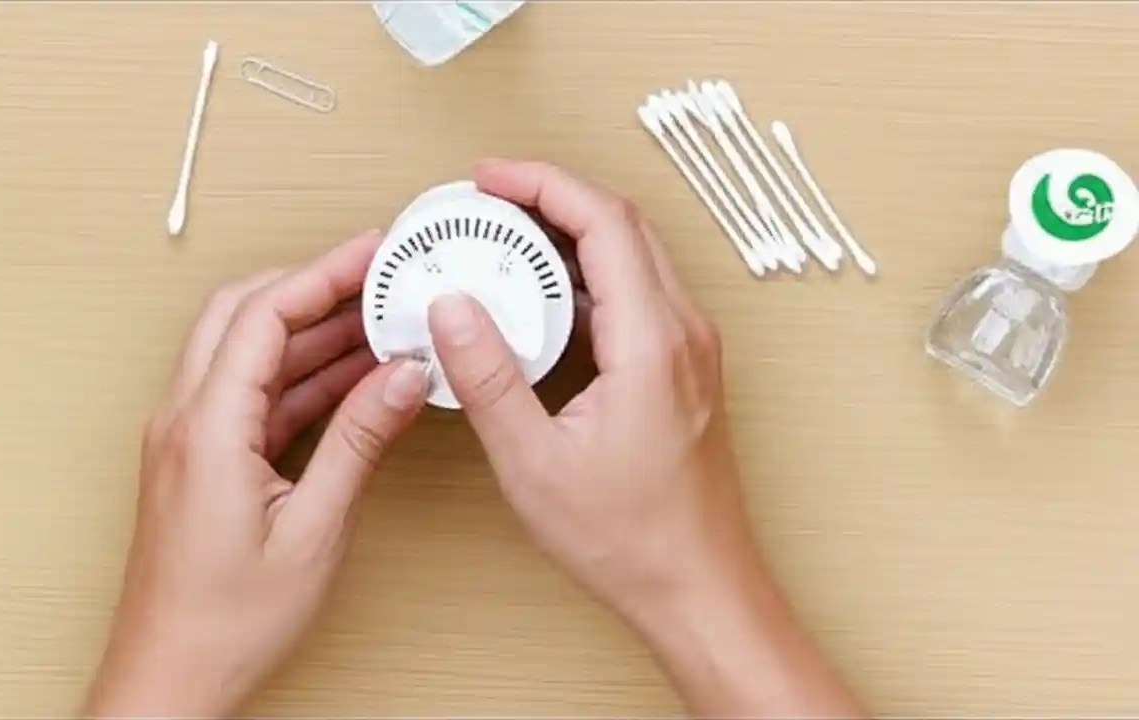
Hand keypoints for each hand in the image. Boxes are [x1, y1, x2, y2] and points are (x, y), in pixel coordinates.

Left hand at [86, 231, 429, 716]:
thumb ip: (358, 442)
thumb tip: (402, 376)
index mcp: (206, 427)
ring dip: (310, 331)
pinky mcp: (202, 460)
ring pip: (247, 352)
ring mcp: (189, 438)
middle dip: (313, 284)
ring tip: (379, 321)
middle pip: (244, 314)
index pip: (264, 315)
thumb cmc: (225, 621)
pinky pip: (251, 394)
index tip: (373, 251)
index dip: (323, 273)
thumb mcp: (313, 529)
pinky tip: (350, 378)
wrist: (170, 678)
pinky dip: (300, 377)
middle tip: (375, 272)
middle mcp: (185, 420)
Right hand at [428, 160, 860, 716]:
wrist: (700, 587)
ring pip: (632, 258)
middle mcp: (683, 332)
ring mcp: (689, 349)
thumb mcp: (533, 461)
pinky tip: (541, 303)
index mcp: (652, 341)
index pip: (603, 221)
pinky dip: (587, 279)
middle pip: (621, 225)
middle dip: (551, 197)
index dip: (542, 183)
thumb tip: (449, 309)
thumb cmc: (630, 538)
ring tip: (504, 242)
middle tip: (486, 200)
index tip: (488, 178)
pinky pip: (636, 297)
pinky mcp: (682, 370)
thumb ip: (487, 376)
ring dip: (570, 237)